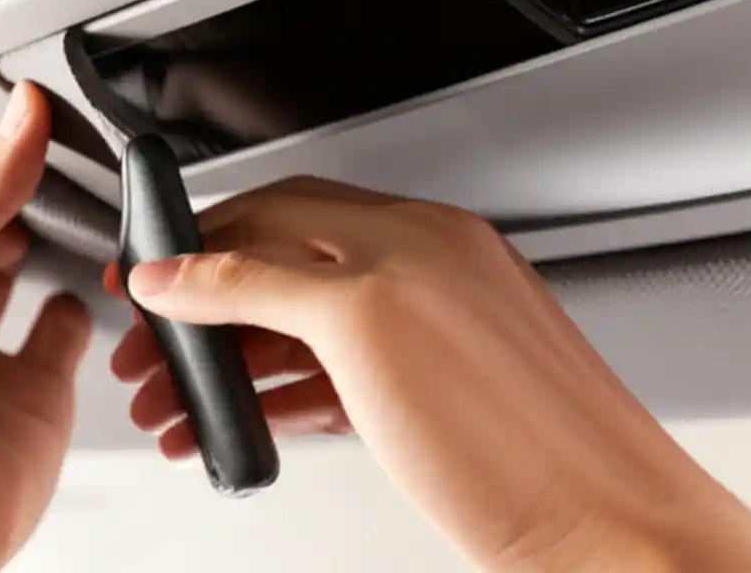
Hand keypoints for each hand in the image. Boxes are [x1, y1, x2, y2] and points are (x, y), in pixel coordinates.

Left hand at [0, 82, 91, 572]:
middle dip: (27, 201)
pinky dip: (93, 305)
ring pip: (39, 277)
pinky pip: (73, 335)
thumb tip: (15, 129)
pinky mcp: (40, 402)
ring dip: (64, 246)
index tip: (35, 120)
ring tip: (86, 212)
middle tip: (64, 164)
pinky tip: (96, 284)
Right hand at [107, 178, 750, 571]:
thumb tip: (178, 274)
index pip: (273, 211)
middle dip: (199, 314)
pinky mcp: (428, 394)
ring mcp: (425, 336)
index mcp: (410, 235)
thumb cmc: (519, 445)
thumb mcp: (364, 333)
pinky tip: (245, 424)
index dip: (194, 242)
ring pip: (298, 331)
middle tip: (150, 355)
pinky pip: (332, 377)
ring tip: (178, 406)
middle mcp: (419, 274)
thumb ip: (259, 288)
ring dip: (229, 365)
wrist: (608, 542)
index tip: (141, 275)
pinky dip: (277, 398)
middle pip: (276, 272)